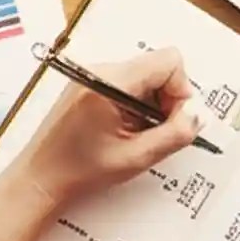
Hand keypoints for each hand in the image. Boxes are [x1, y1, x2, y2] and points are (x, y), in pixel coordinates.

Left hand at [8, 48, 199, 209]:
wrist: (40, 179)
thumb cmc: (79, 171)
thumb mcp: (136, 157)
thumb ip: (175, 134)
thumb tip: (199, 115)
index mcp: (111, 82)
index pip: (168, 60)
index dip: (181, 90)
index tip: (173, 119)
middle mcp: (101, 70)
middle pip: (157, 67)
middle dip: (167, 100)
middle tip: (155, 133)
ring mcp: (92, 76)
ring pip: (144, 77)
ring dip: (150, 105)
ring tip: (135, 136)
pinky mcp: (88, 85)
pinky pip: (127, 85)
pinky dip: (135, 106)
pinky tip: (123, 132)